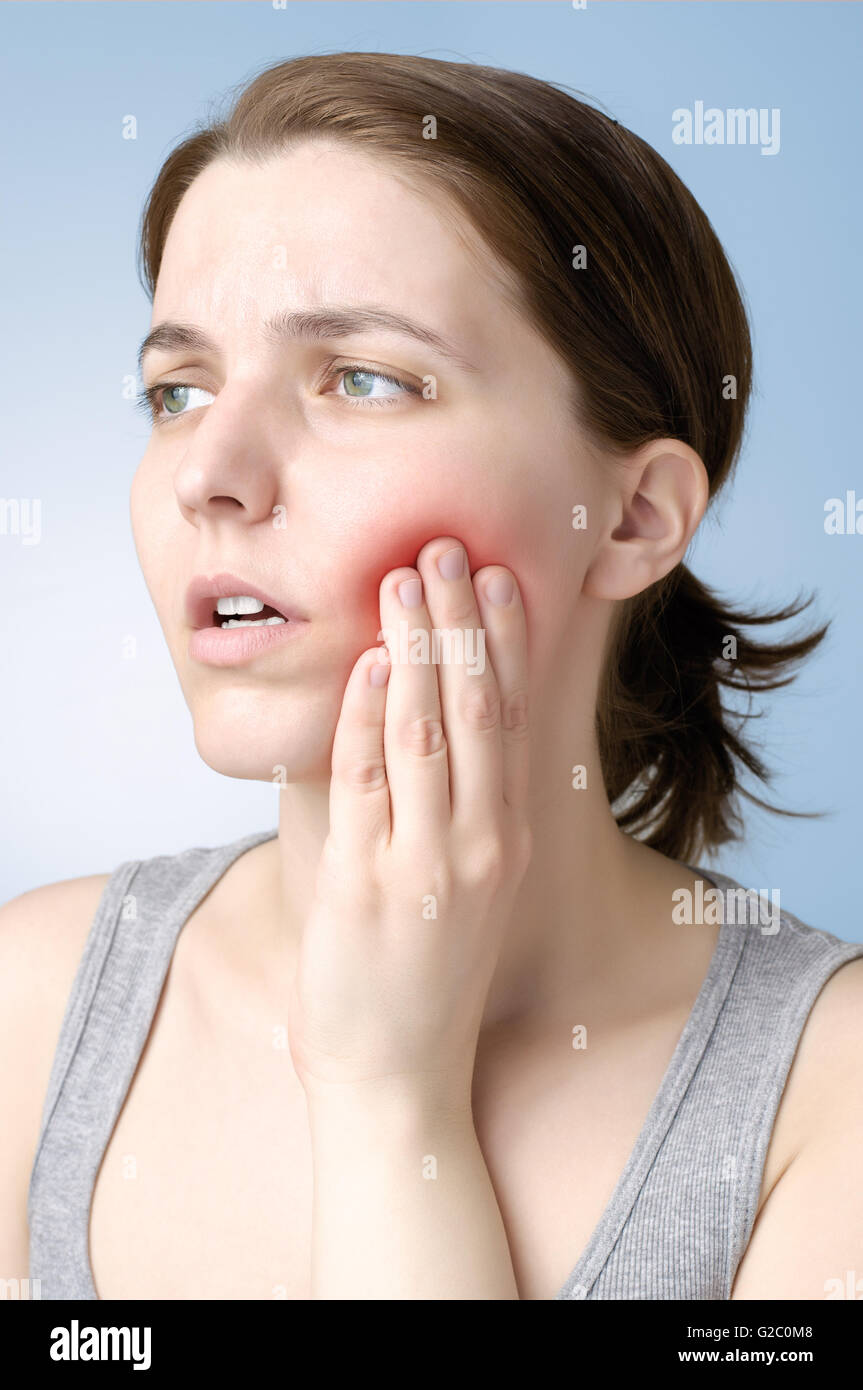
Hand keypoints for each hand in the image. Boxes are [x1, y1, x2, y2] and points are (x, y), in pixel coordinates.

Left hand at [287, 536, 531, 1107]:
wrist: (398, 1071)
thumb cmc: (422, 971)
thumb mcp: (461, 885)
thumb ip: (452, 808)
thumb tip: (422, 717)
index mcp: (505, 838)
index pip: (510, 719)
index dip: (505, 643)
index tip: (498, 578)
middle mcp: (481, 844)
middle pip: (474, 709)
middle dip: (460, 621)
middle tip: (448, 548)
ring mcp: (427, 863)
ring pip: (424, 731)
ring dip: (415, 647)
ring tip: (406, 579)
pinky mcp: (369, 884)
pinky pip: (367, 781)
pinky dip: (367, 717)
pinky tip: (369, 663)